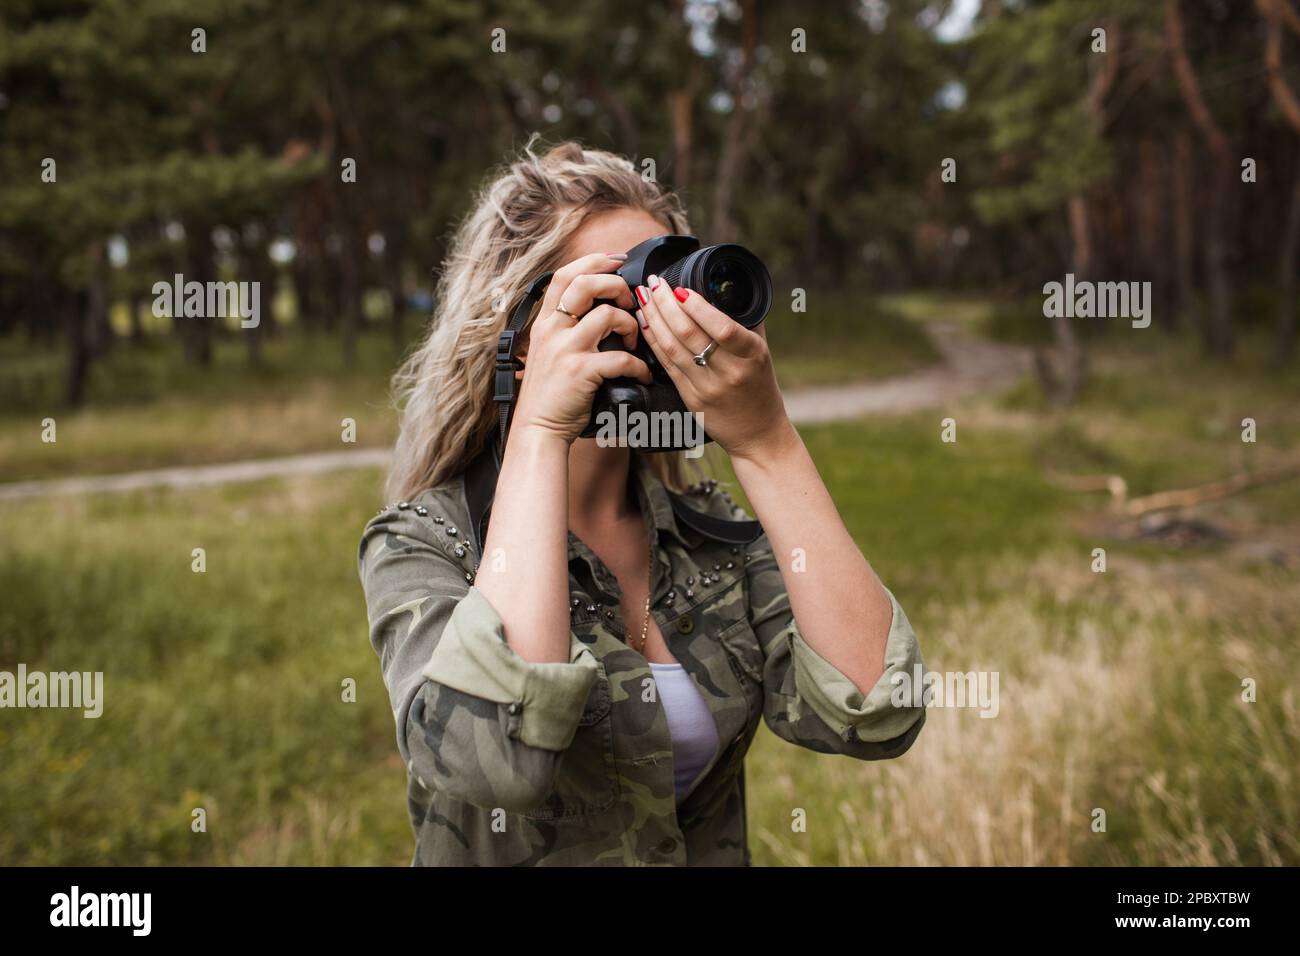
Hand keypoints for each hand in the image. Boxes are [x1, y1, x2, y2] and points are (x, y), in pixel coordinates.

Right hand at [510, 252, 652, 443]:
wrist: (537, 428)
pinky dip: (639, 366)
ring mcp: (566, 350)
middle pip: (585, 284)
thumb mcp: (547, 351)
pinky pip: (621, 358)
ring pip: (608, 316)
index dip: (594, 261)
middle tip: (629, 300)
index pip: (565, 275)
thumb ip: (564, 328)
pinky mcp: (581, 372)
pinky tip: (642, 374)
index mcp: (545, 323)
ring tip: (633, 340)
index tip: (617, 261)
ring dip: (630, 324)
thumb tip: (595, 309)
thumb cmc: (549, 393)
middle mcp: (553, 331)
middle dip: (615, 285)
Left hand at [635, 274, 794, 459]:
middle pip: (690, 335)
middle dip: (666, 305)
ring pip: (673, 349)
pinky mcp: (692, 400)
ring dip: (654, 320)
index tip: (680, 288)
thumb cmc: (761, 387)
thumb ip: (744, 322)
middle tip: (654, 284)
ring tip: (643, 298)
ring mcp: (708, 388)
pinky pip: (668, 366)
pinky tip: (644, 324)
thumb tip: (724, 288)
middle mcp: (730, 372)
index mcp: (752, 355)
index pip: (722, 328)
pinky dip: (653, 342)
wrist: (758, 434)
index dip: (697, 307)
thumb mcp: (762, 351)